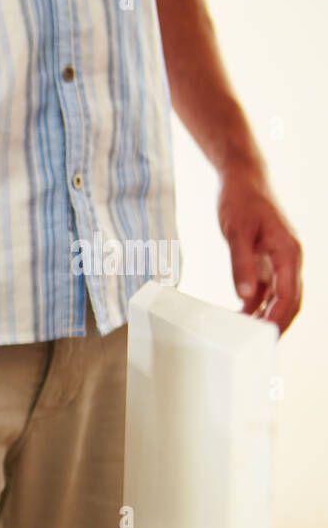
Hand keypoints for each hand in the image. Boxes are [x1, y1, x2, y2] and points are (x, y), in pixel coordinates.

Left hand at [218, 165, 301, 334]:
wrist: (243, 180)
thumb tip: (245, 296)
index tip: (265, 337)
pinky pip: (266, 288)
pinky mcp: (267, 260)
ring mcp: (279, 261)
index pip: (289, 295)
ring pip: (279, 297)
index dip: (279, 318)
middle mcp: (289, 259)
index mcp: (289, 252)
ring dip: (265, 316)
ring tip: (246, 336)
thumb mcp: (236, 232)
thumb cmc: (241, 202)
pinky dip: (256, 304)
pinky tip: (240, 316)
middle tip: (258, 346)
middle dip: (277, 323)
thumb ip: (241, 264)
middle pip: (290, 300)